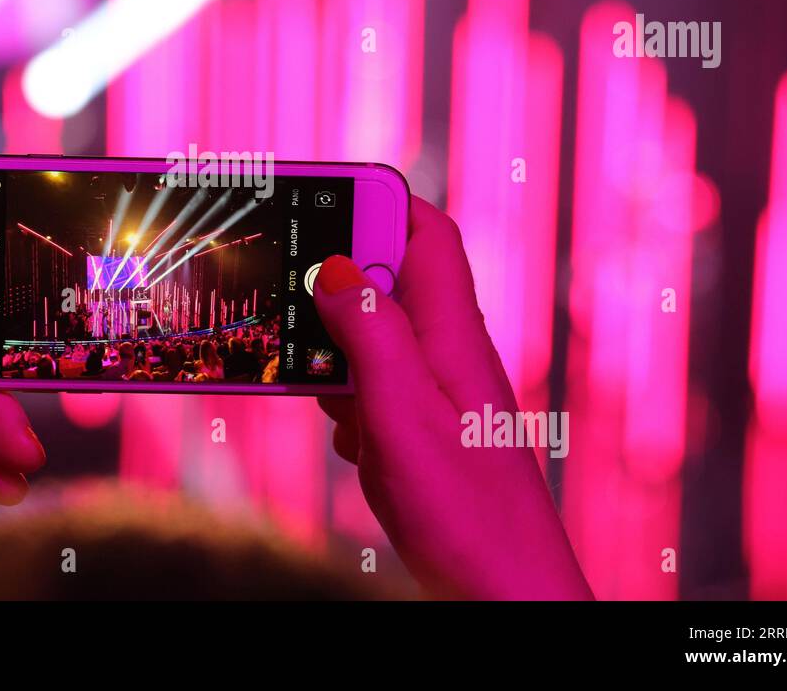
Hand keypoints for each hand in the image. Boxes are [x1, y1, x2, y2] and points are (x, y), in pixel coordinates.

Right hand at [312, 196, 591, 599]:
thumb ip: (372, 333)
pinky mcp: (415, 432)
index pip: (428, 235)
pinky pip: (368, 388)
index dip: (383, 202)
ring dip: (332, 344)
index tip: (327, 192)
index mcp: (453, 335)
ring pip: (370, 336)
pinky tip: (339, 424)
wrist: (500, 594)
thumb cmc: (469, 512)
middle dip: (337, 278)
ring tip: (298, 356)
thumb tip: (339, 266)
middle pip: (388, 280)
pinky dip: (341, 395)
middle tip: (286, 278)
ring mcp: (431, 394)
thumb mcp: (406, 412)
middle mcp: (444, 355)